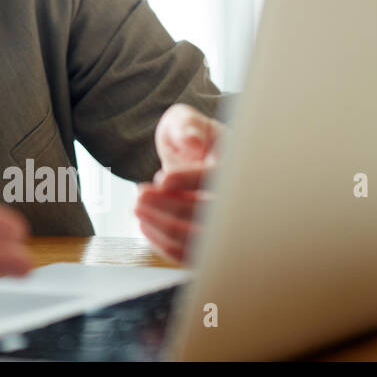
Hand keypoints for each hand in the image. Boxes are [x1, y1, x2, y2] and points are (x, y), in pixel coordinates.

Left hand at [135, 103, 225, 263]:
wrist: (189, 158)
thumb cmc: (189, 137)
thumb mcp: (186, 121)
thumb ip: (187, 126)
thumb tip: (192, 140)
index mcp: (237, 167)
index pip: (217, 178)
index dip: (188, 180)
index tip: (162, 178)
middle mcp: (238, 200)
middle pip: (208, 213)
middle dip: (168, 206)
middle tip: (140, 195)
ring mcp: (225, 225)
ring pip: (198, 240)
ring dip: (162, 227)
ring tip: (137, 208)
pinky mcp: (209, 243)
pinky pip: (190, 255)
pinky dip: (164, 245)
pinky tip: (144, 225)